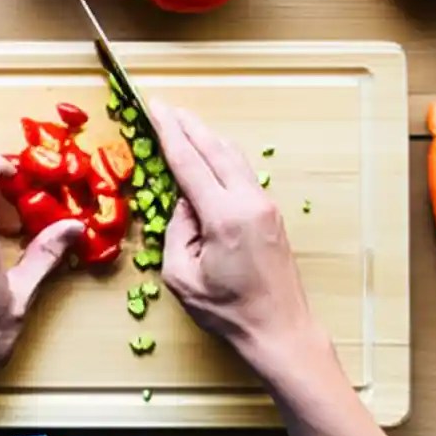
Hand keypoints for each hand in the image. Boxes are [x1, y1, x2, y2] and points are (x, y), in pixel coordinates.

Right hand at [151, 102, 324, 372]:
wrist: (280, 329)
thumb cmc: (228, 311)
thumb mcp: (182, 276)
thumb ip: (177, 231)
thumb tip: (184, 201)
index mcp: (224, 216)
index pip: (189, 162)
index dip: (169, 131)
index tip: (155, 107)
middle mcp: (249, 202)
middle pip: (214, 148)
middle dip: (188, 124)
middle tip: (165, 106)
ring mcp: (265, 206)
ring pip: (233, 156)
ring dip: (207, 137)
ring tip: (184, 124)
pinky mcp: (271, 214)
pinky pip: (242, 173)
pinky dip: (221, 157)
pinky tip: (208, 156)